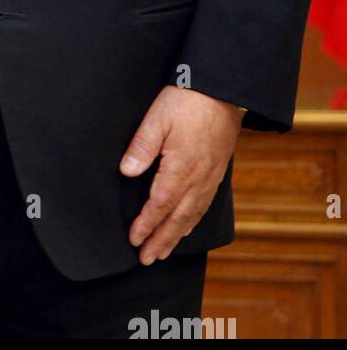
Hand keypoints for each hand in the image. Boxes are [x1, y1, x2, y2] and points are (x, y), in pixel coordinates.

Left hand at [119, 85, 244, 263]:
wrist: (223, 90)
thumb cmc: (187, 101)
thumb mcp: (157, 118)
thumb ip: (142, 147)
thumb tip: (127, 173)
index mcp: (181, 168)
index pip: (160, 205)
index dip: (146, 225)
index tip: (133, 240)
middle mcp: (199, 179)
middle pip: (177, 219)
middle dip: (160, 240)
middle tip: (146, 259)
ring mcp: (210, 177)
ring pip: (192, 216)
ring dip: (176, 236)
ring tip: (162, 251)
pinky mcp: (217, 171)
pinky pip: (204, 205)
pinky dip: (193, 222)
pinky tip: (186, 226)